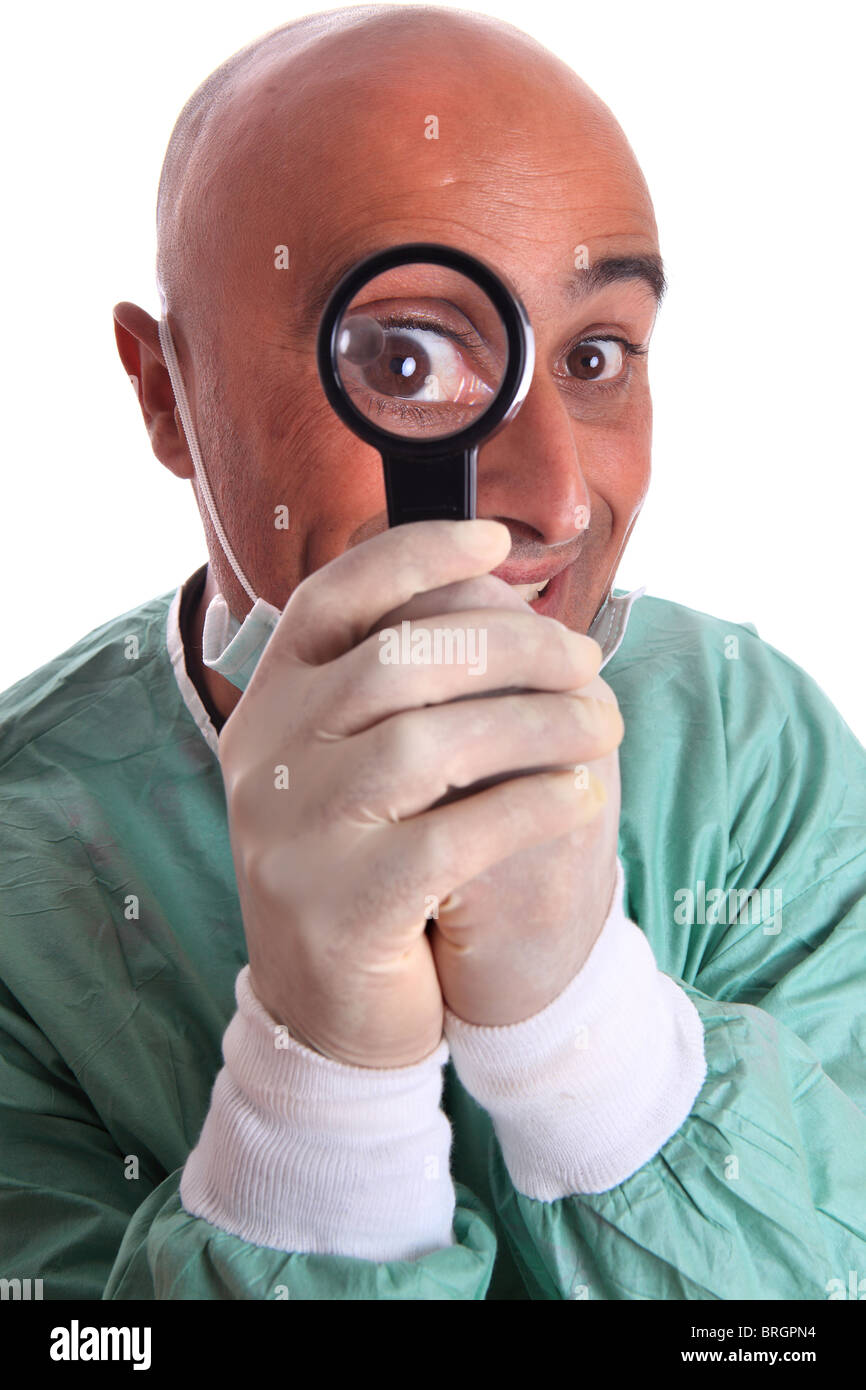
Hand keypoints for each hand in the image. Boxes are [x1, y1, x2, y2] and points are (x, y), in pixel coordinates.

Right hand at [215, 518, 604, 1067]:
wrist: (326, 1007)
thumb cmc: (364, 860)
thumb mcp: (347, 762)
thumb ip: (389, 687)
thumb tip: (496, 592)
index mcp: (270, 701)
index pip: (334, 595)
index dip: (419, 554)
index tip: (501, 543)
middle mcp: (266, 755)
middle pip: (399, 660)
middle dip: (513, 647)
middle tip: (585, 663)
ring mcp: (292, 833)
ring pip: (429, 744)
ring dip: (538, 725)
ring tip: (602, 727)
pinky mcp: (339, 906)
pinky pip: (454, 837)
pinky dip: (530, 806)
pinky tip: (578, 794)